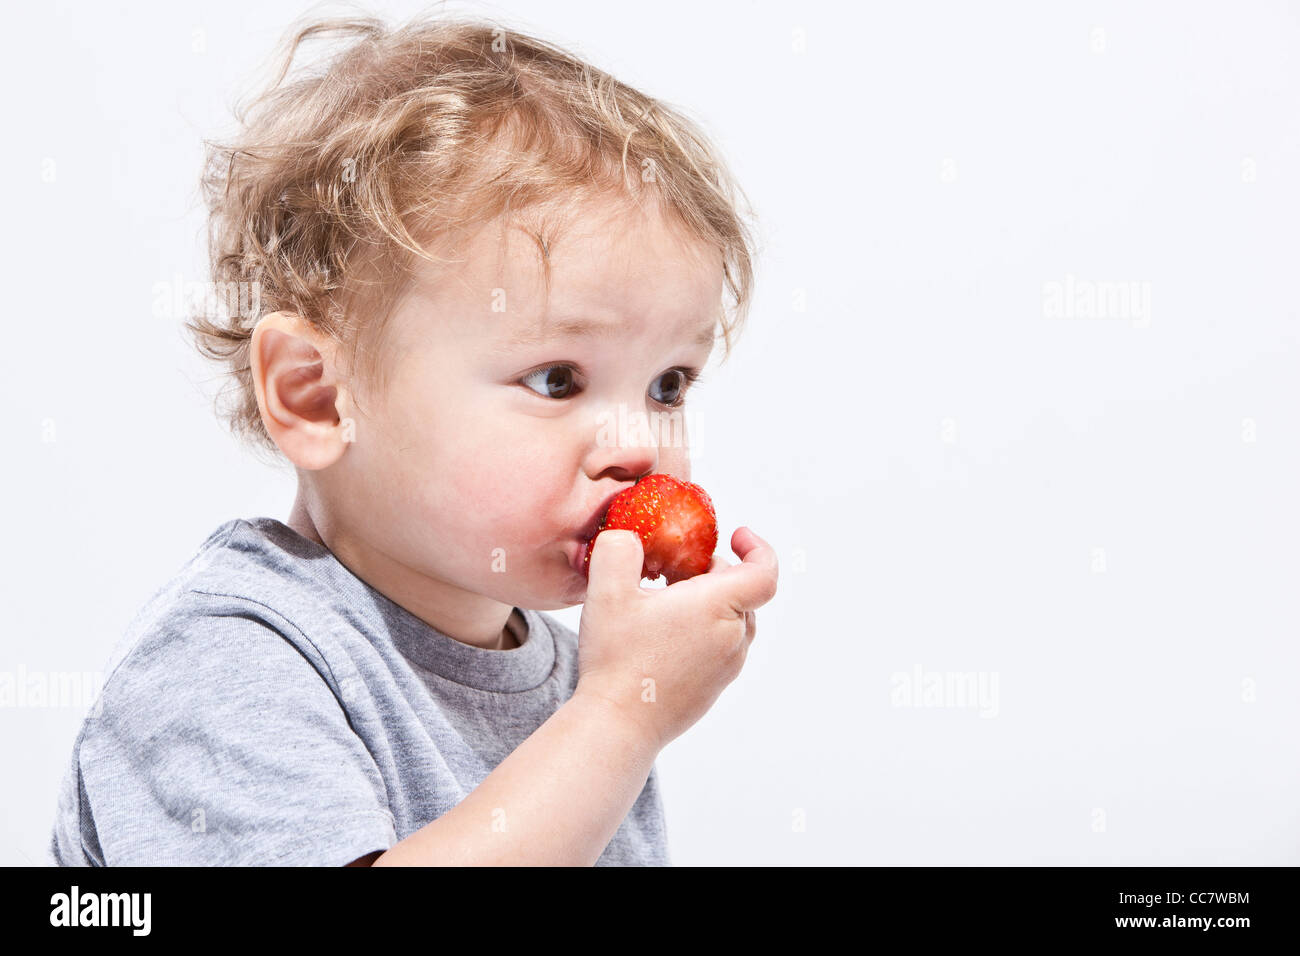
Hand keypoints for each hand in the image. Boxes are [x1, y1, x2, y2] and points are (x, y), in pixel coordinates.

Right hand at [574, 525, 778, 751]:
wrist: (618, 724)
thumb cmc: (617, 660)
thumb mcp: (607, 591)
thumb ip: (618, 549)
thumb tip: (628, 536)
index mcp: (718, 608)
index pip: (764, 572)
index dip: (757, 548)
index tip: (736, 535)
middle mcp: (732, 639)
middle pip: (743, 593)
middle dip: (716, 572)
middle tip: (677, 567)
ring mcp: (726, 668)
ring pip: (733, 621)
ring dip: (710, 603)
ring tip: (667, 602)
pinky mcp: (714, 688)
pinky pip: (721, 647)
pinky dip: (703, 630)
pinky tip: (663, 635)